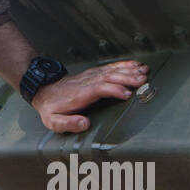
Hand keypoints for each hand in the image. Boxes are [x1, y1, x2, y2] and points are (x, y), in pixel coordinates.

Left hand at [32, 59, 148, 133]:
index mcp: (80, 94)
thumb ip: (68, 123)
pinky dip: (124, 65)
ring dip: (129, 71)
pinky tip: (135, 65)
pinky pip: (111, 67)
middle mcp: (87, 82)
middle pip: (110, 77)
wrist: (45, 91)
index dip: (113, 90)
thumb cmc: (52, 108)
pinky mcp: (94, 74)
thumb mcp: (54, 121)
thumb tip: (85, 124)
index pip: (99, 89)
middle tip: (143, 80)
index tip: (127, 94)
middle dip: (127, 78)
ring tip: (144, 72)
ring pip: (112, 71)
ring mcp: (91, 76)